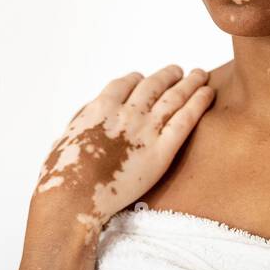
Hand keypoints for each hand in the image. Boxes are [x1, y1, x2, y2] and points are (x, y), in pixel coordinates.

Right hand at [32, 66, 213, 230]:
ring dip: (188, 82)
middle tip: (178, 71)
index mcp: (99, 107)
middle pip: (152, 85)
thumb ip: (82, 124)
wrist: (73, 198)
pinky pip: (185, 120)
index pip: (124, 84)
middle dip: (167, 76)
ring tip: (200, 75)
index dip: (137, 79)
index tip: (143, 79)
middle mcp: (125, 112)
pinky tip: (208, 93)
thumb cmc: (61, 176)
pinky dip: (198, 103)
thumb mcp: (65, 139)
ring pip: (173, 97)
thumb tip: (88, 117)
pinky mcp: (161, 151)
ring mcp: (145, 130)